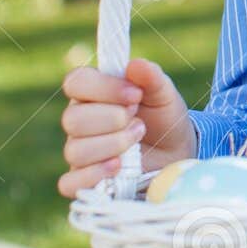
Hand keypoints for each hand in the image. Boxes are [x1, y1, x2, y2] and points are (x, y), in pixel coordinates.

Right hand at [57, 58, 195, 197]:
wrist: (176, 154)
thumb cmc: (164, 119)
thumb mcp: (165, 95)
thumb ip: (152, 77)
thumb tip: (135, 64)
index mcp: (92, 93)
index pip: (75, 82)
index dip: (102, 88)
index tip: (135, 94)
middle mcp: (80, 122)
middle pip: (72, 119)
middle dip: (111, 119)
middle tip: (139, 120)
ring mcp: (80, 153)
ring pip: (75, 150)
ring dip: (112, 144)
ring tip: (137, 138)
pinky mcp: (83, 181)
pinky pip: (70, 182)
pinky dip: (94, 174)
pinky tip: (119, 166)